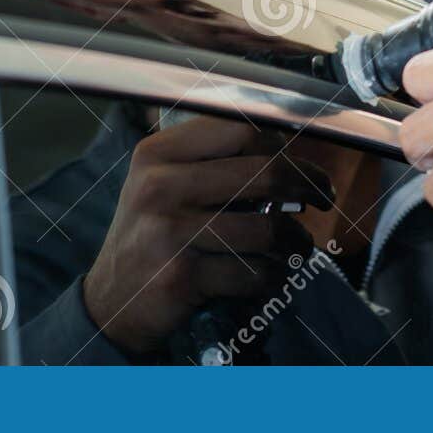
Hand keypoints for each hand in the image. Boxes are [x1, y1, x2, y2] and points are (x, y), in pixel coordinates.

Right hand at [81, 117, 331, 355]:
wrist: (110, 303)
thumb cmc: (149, 236)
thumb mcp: (162, 184)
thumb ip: (211, 162)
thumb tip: (287, 148)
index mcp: (158, 154)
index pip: (241, 130)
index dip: (282, 144)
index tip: (301, 161)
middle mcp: (160, 187)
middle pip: (265, 171)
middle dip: (308, 183)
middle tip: (323, 195)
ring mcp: (169, 232)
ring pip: (267, 227)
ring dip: (295, 240)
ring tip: (298, 245)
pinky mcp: (182, 277)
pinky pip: (253, 272)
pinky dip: (273, 277)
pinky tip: (272, 275)